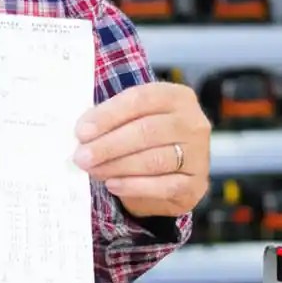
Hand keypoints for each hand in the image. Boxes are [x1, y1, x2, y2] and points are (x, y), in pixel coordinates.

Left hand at [74, 82, 211, 217]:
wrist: (170, 177)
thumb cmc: (145, 141)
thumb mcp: (132, 120)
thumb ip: (112, 120)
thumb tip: (83, 132)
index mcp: (177, 96)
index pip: (140, 99)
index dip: (109, 115)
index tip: (82, 131)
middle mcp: (194, 123)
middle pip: (147, 130)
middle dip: (109, 144)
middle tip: (82, 156)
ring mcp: (199, 155)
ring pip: (154, 159)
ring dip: (117, 166)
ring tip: (92, 170)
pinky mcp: (196, 184)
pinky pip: (163, 186)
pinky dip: (134, 186)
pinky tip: (113, 184)